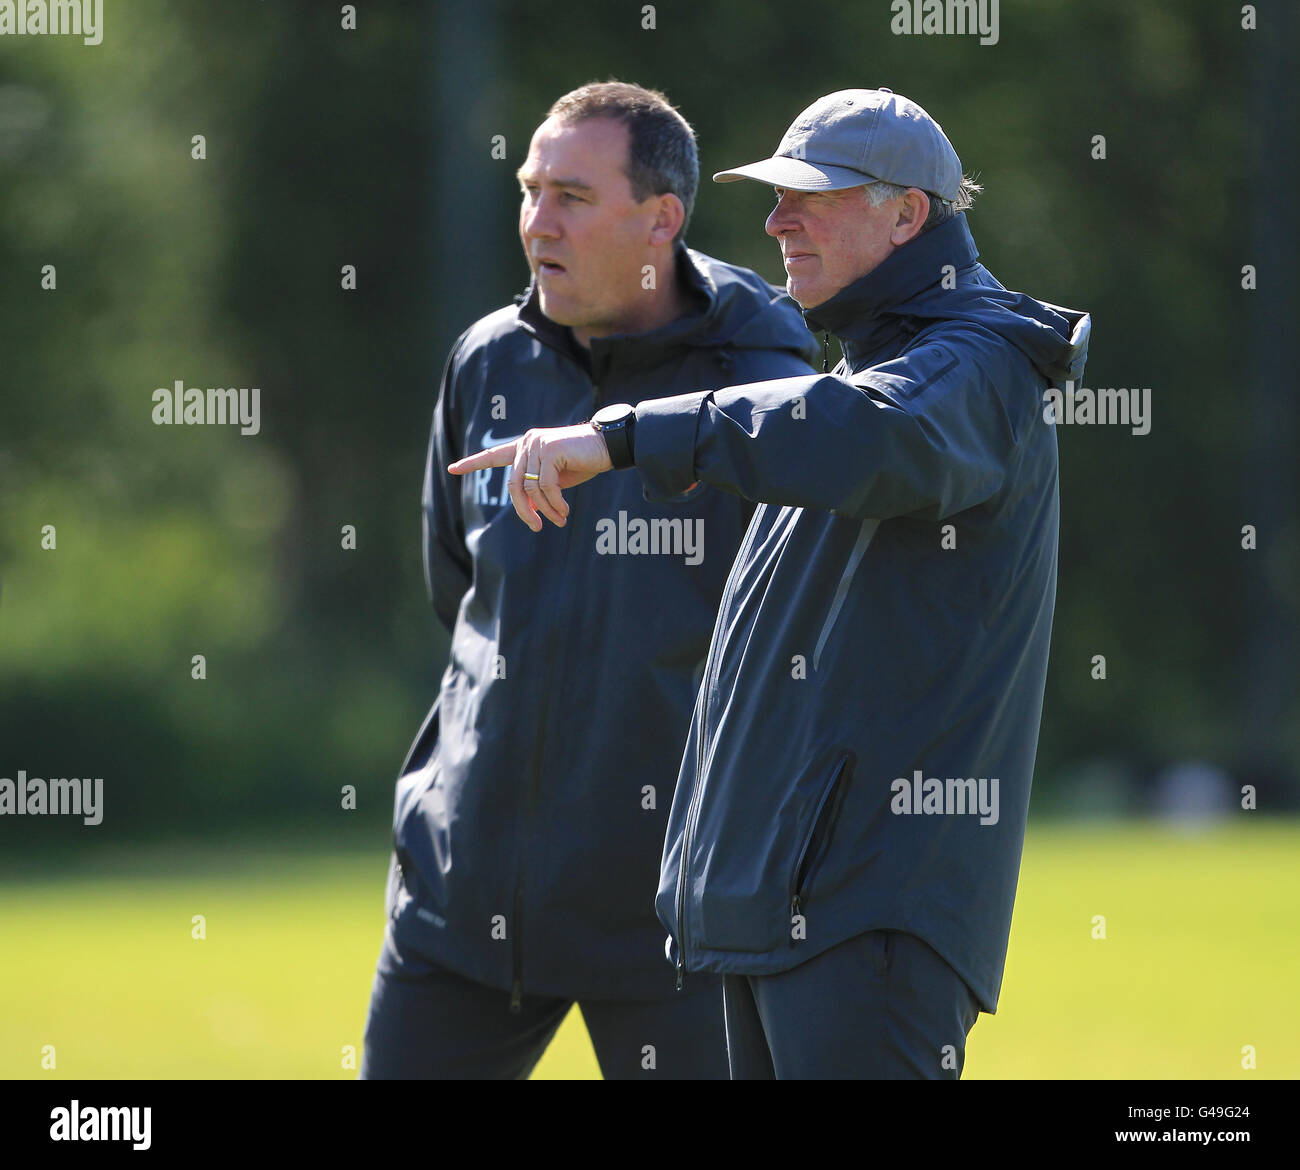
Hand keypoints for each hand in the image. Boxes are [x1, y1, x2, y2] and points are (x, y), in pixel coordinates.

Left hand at [448, 424, 612, 531]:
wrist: (608, 447)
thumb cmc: (584, 462)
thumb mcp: (556, 479)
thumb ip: (538, 489)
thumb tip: (528, 510)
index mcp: (525, 447)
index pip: (494, 455)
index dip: (472, 463)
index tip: (452, 469)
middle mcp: (527, 442)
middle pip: (514, 485)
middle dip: (525, 511)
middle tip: (538, 528)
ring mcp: (537, 444)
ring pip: (531, 488)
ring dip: (546, 509)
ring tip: (560, 519)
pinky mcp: (549, 450)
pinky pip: (546, 486)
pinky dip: (555, 503)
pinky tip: (564, 511)